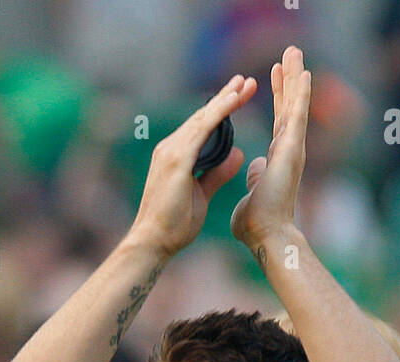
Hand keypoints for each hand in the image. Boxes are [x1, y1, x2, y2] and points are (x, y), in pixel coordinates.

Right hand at [129, 74, 256, 259]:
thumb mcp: (202, 195)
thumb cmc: (173, 226)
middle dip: (226, 98)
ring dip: (224, 100)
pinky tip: (232, 102)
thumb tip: (238, 154)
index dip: (222, 111)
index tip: (240, 96)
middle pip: (203, 117)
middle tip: (247, 81)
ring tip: (244, 84)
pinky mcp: (176, 160)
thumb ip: (217, 173)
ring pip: (202, 119)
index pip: (203, 128)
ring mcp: (170, 152)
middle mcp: (170, 148)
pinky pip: (201, 130)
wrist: (152, 243)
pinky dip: (217, 114)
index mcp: (177, 157)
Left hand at [231, 46, 310, 252]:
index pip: (277, 120)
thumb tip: (253, 167)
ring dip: (296, 77)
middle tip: (291, 52)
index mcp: (276, 159)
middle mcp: (287, 151)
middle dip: (288, 78)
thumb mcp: (251, 194)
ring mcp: (291, 149)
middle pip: (288, 106)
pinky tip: (304, 72)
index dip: (277, 96)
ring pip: (294, 104)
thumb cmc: (256, 224)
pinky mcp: (292, 150)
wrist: (266, 235)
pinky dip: (301, 94)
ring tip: (295, 51)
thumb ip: (254, 177)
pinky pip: (297, 115)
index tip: (274, 75)